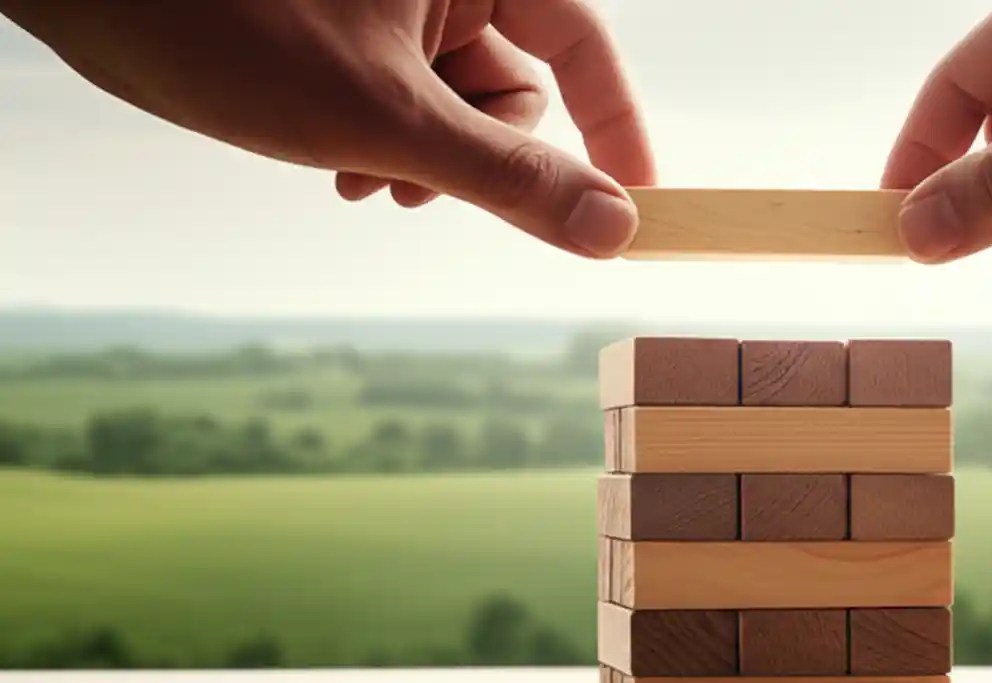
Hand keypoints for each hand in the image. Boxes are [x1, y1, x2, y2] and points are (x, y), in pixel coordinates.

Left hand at [0, 0, 653, 257]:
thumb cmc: (230, 24)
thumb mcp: (389, 119)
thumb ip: (508, 178)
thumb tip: (611, 229)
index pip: (584, 42)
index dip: (616, 126)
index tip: (639, 201)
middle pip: (519, 86)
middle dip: (477, 156)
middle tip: (425, 192)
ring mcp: (399, 4)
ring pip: (459, 106)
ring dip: (427, 163)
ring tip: (365, 180)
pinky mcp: (358, 29)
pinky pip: (411, 100)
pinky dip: (390, 146)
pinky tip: (345, 167)